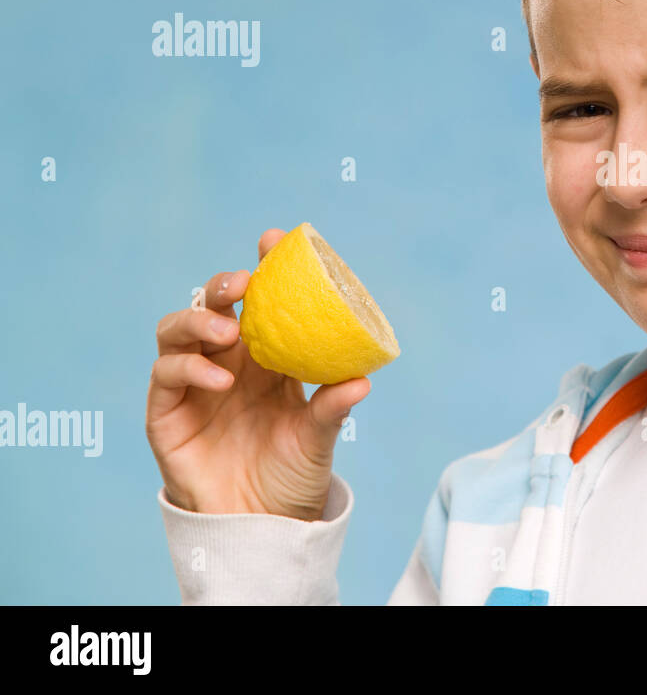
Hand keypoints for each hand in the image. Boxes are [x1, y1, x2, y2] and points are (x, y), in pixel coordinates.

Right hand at [145, 228, 371, 519]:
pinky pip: (166, 373)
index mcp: (266, 356)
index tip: (274, 241)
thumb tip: (363, 378)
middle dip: (224, 285)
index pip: (261, 301)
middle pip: (213, 305)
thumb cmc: (292, 474)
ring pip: (178, 328)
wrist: (263, 524)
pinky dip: (189, 366)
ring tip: (229, 334)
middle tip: (244, 284)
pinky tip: (220, 378)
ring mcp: (193, 383)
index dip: (264, 268)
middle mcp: (227, 361)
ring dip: (200, 321)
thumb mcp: (319, 438)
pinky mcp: (166, 411)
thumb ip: (333, 407)